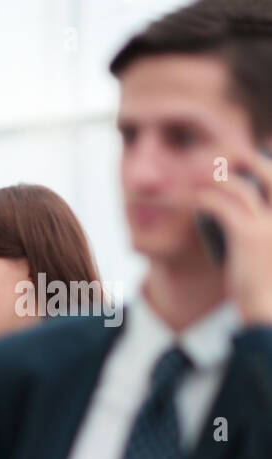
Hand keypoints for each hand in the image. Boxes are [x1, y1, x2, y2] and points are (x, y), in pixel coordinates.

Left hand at [194, 144, 271, 323]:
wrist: (267, 309)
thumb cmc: (267, 285)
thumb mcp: (269, 252)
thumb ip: (263, 231)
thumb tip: (244, 221)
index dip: (269, 161)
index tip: (258, 148)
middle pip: (270, 174)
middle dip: (249, 158)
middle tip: (231, 153)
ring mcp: (269, 224)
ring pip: (240, 188)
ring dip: (217, 179)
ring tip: (201, 179)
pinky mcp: (247, 235)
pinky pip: (222, 206)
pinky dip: (205, 199)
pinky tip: (194, 199)